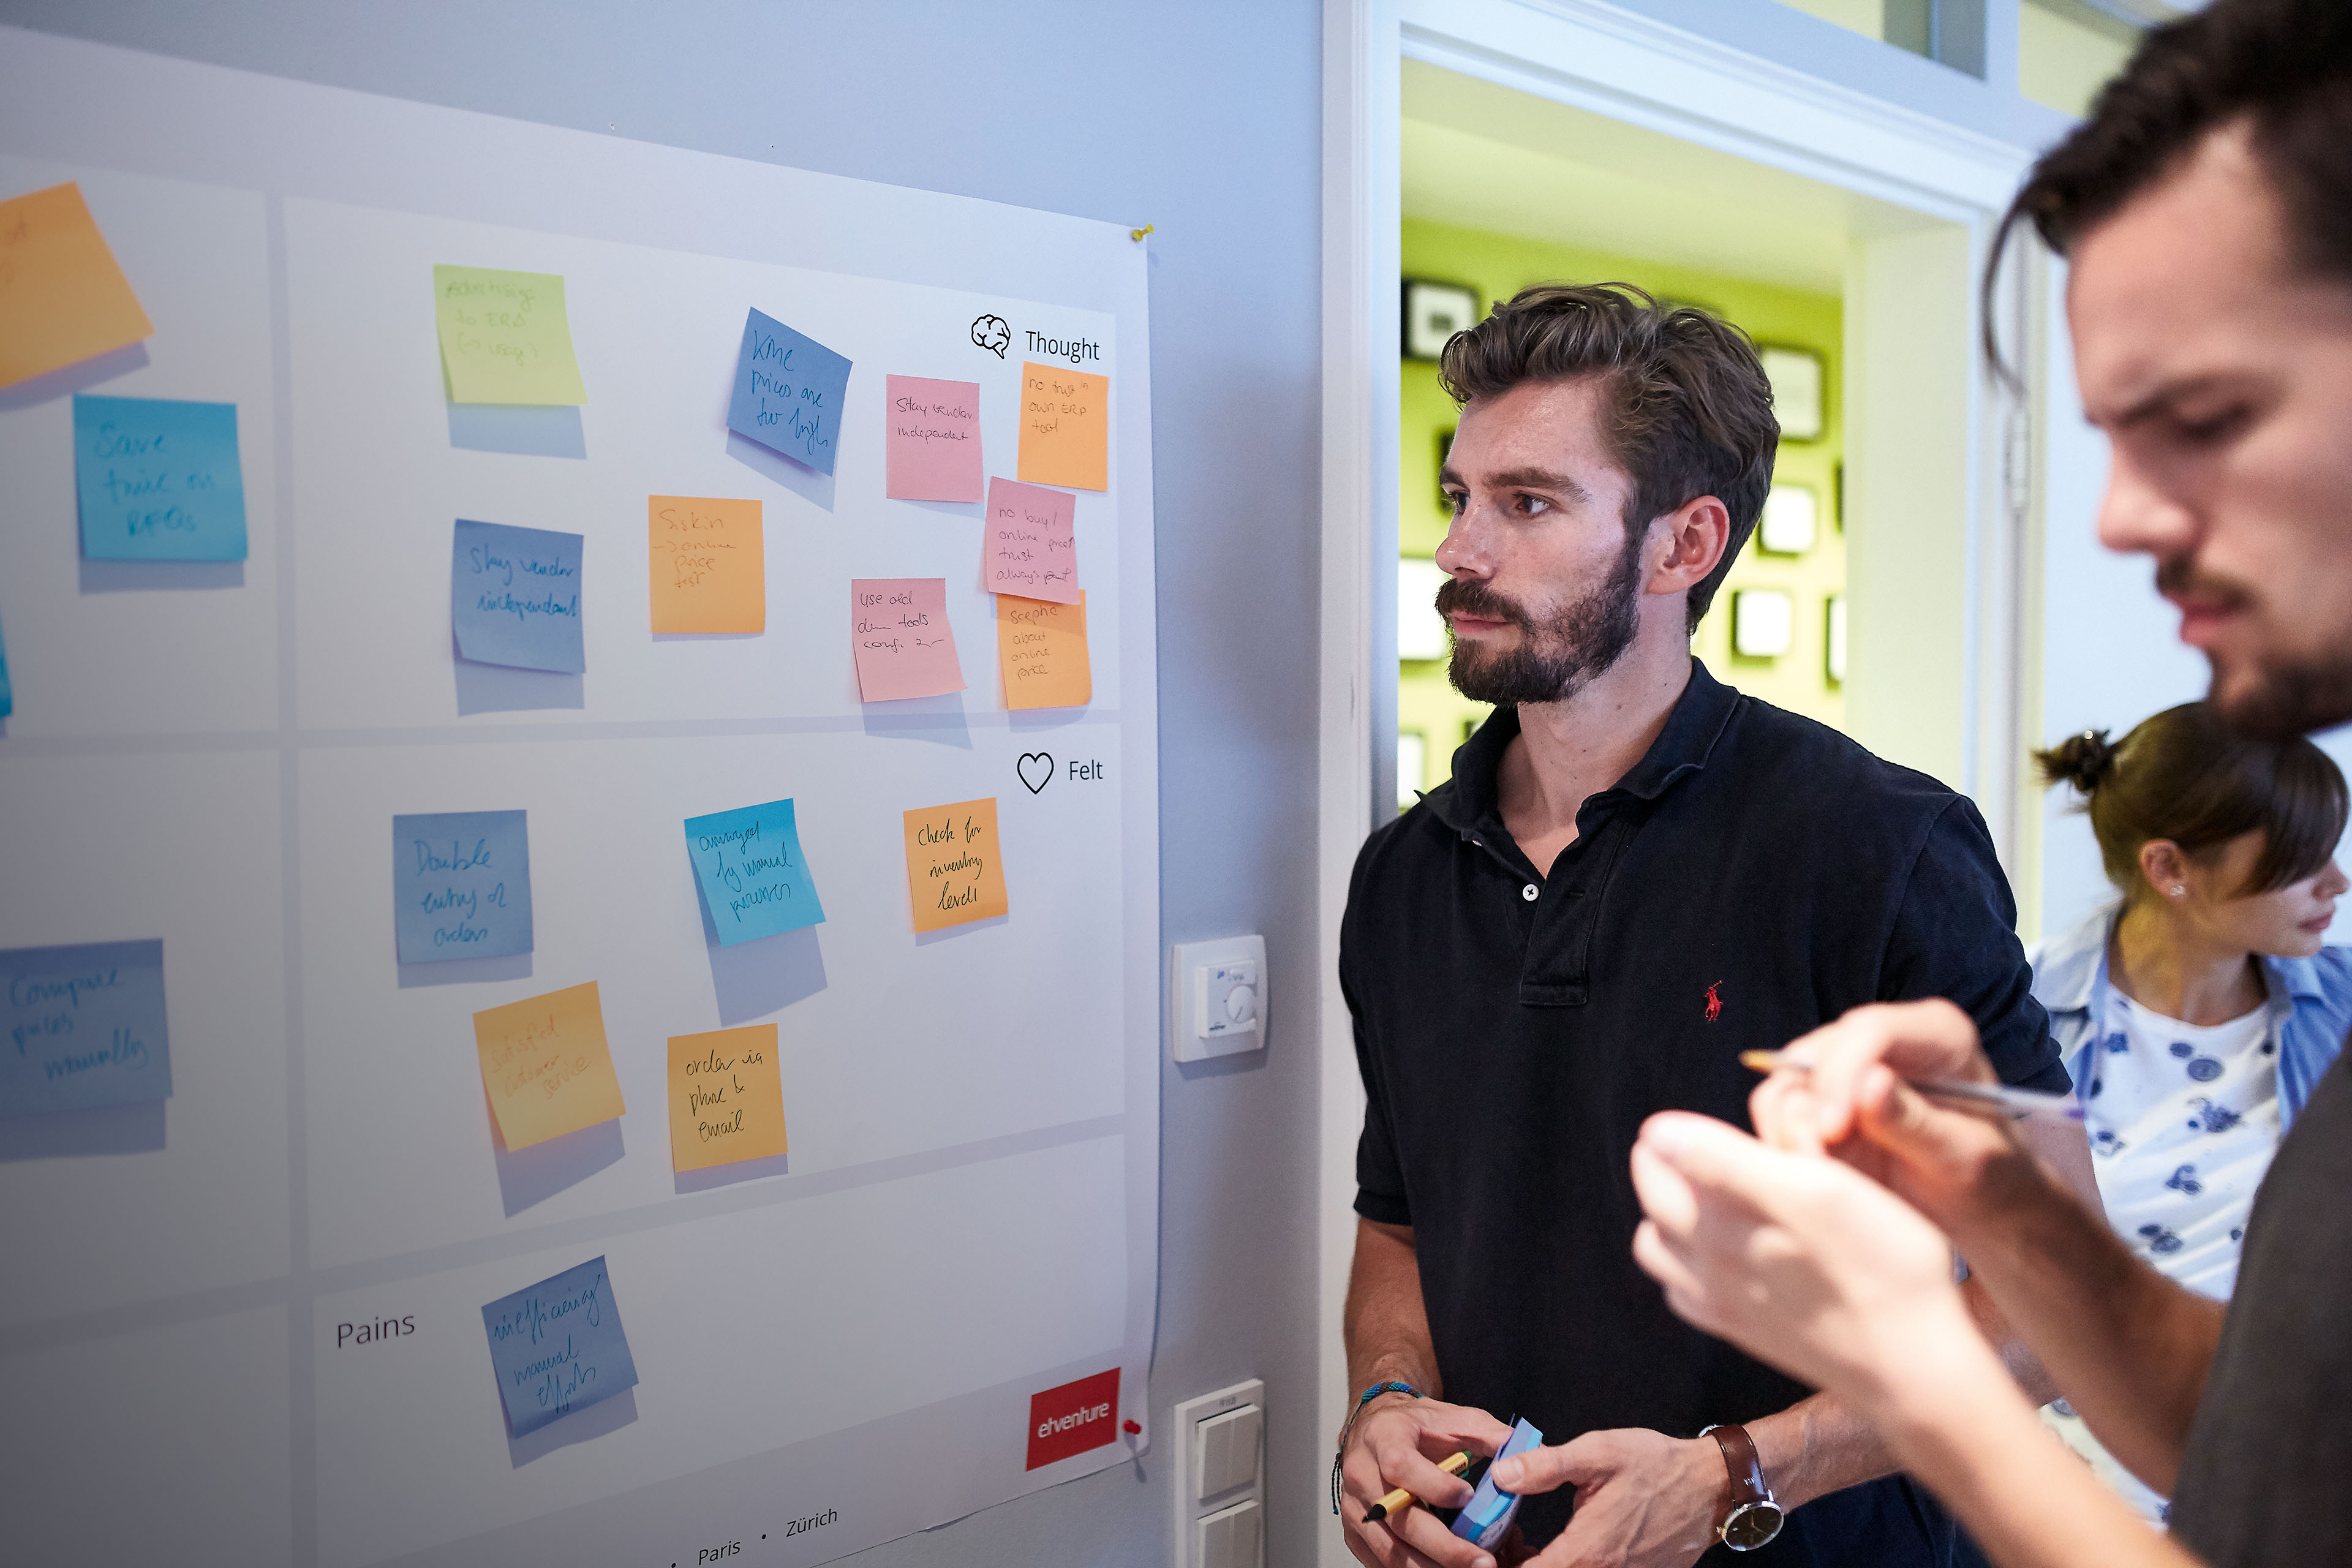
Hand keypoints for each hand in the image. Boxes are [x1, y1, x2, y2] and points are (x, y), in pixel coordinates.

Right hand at [1340, 1394, 1515, 1567]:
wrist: (1377, 1427)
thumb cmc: (1418, 1427)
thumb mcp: (1456, 1419)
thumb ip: (1492, 1436)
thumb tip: (1533, 1454)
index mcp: (1384, 1436)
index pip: (1401, 1465)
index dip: (1434, 1485)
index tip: (1468, 1497)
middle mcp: (1362, 1472)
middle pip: (1397, 1519)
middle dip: (1444, 1546)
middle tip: (1482, 1562)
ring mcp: (1354, 1506)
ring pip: (1389, 1550)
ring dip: (1431, 1567)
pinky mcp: (1355, 1532)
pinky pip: (1381, 1563)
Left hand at [1488, 1428, 1721, 1567]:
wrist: (1713, 1485)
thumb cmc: (1656, 1466)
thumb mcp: (1598, 1453)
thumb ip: (1547, 1467)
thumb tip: (1502, 1475)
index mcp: (1587, 1552)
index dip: (1499, 1565)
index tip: (1487, 1546)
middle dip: (1518, 1565)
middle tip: (1504, 1540)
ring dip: (1544, 1566)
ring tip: (1527, 1541)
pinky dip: (1570, 1565)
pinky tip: (1563, 1544)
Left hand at [1628, 1110, 1987, 1420]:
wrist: (1912, 1364)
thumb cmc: (1880, 1265)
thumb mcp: (1815, 1188)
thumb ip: (1724, 1161)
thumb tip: (1656, 1134)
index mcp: (1719, 1219)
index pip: (1656, 1154)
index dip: (1678, 1127)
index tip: (1713, 1123)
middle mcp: (1706, 1262)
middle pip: (1653, 1198)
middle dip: (1669, 1165)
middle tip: (1715, 1149)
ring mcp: (1720, 1302)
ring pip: (1660, 1247)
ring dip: (1672, 1217)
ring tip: (1717, 1198)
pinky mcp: (1741, 1332)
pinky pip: (1685, 1293)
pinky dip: (1689, 1267)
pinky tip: (1727, 1253)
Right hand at [1751, 1000, 2033, 1237]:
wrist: (1982, 1205)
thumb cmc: (1990, 1177)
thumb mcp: (1964, 1155)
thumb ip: (1916, 1121)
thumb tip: (1870, 1084)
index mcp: (1938, 1034)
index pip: (1871, 1030)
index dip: (1840, 1074)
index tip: (1831, 1130)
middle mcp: (1885, 1038)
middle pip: (1817, 1052)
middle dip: (1807, 1108)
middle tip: (1816, 1163)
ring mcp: (1849, 1066)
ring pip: (1786, 1079)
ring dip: (1788, 1128)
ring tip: (1816, 1173)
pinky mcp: (1823, 1098)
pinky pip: (1779, 1110)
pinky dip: (1783, 1141)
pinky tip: (1811, 1172)